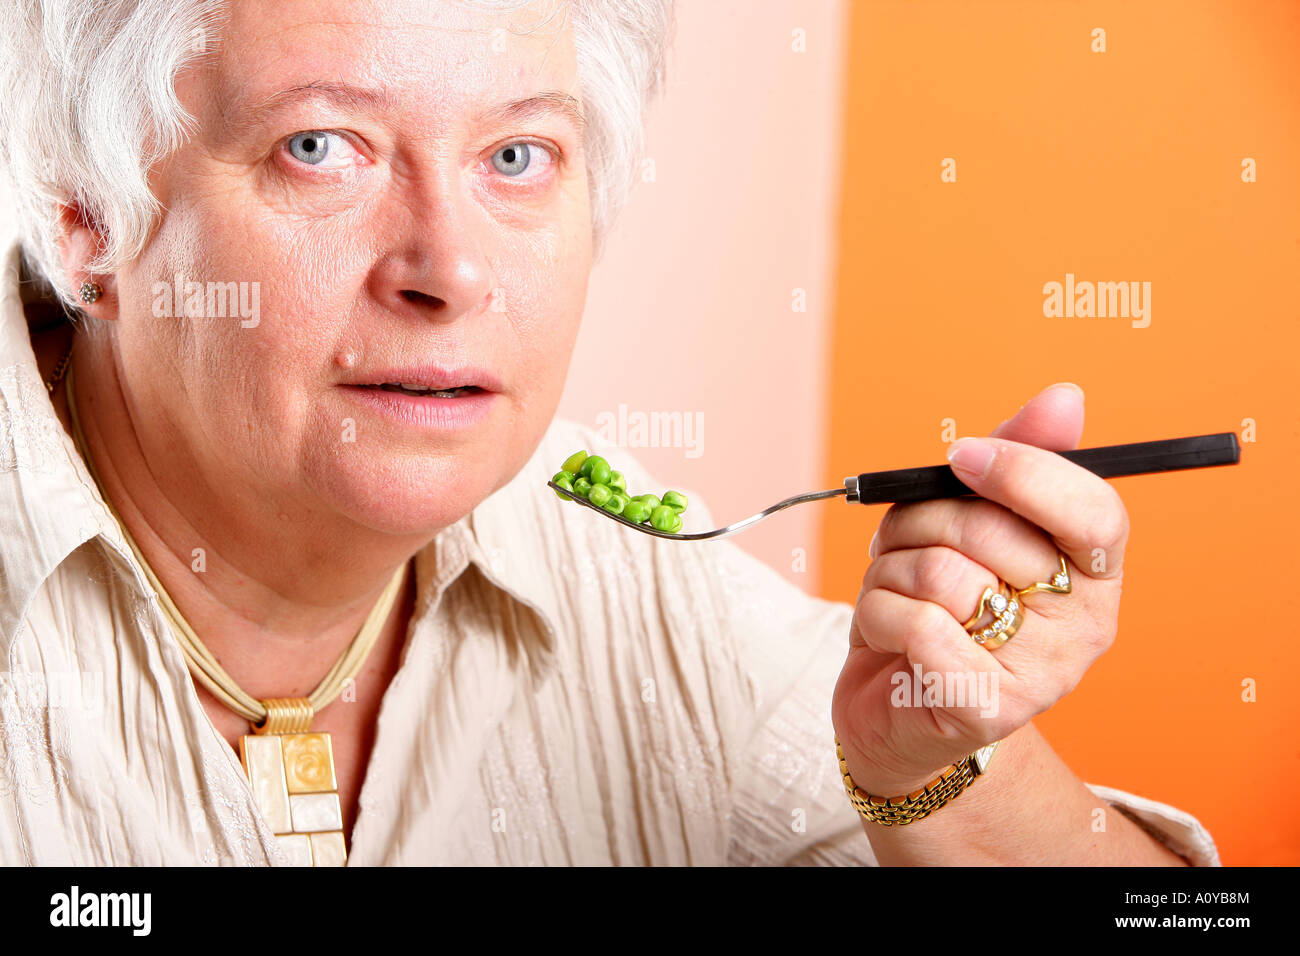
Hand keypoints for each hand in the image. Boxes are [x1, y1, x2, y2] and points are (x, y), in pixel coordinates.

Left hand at [831, 383, 1128, 795]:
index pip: (1094, 509)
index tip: (961, 457)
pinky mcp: (988, 709)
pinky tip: (885, 634)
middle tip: (906, 543)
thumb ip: (1017, 457)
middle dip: (922, 522)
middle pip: (995, 533)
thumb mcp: (969, 523)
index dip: (1022, 471)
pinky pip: (916, 624)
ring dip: (891, 570)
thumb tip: (1066, 398)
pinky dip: (877, 613)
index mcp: (1095, 571)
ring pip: (945, 573)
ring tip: (896, 591)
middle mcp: (1086, 625)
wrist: (900, 709)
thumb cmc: (938, 606)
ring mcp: (1044, 674)